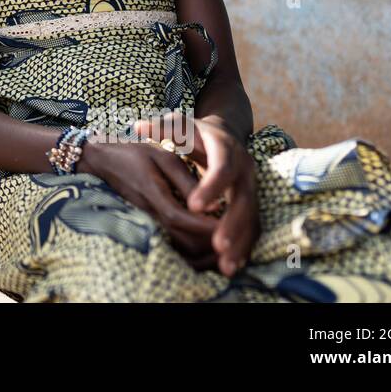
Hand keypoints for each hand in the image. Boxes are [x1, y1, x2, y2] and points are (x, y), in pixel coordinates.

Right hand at [79, 137, 220, 270]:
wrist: (103, 160)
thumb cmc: (134, 153)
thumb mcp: (162, 157)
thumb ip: (186, 181)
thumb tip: (212, 205)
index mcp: (152, 192)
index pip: (180, 218)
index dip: (204, 226)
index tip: (228, 226)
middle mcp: (149, 212)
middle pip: (182, 240)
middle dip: (209, 244)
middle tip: (234, 238)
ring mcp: (148, 220)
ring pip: (179, 247)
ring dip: (203, 249)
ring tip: (226, 241)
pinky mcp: (150, 223)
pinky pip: (174, 243)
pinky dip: (193, 246)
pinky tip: (207, 238)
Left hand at [133, 112, 258, 276]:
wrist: (222, 136)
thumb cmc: (194, 133)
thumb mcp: (179, 126)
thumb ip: (161, 127)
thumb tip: (138, 126)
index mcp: (227, 149)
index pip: (222, 168)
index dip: (211, 187)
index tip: (194, 206)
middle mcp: (245, 170)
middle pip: (242, 199)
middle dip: (231, 223)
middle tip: (216, 245)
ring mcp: (251, 188)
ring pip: (251, 218)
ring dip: (240, 243)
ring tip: (226, 266)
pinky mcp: (251, 204)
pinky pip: (252, 228)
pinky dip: (244, 247)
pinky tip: (231, 265)